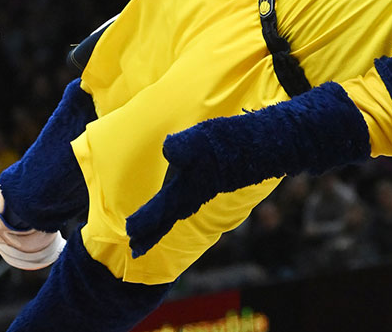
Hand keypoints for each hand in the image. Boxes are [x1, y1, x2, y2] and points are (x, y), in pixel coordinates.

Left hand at [125, 126, 218, 257]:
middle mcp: (195, 194)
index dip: (144, 223)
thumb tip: (167, 149)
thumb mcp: (203, 140)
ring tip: (154, 230)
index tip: (129, 236)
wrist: (263, 146)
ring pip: (179, 211)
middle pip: (168, 218)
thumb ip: (181, 147)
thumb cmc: (230, 144)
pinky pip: (189, 201)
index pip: (160, 210)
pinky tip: (181, 204)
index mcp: (187, 189)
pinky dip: (178, 209)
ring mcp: (205, 190)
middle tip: (136, 250)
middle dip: (152, 233)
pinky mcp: (212, 182)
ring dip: (164, 222)